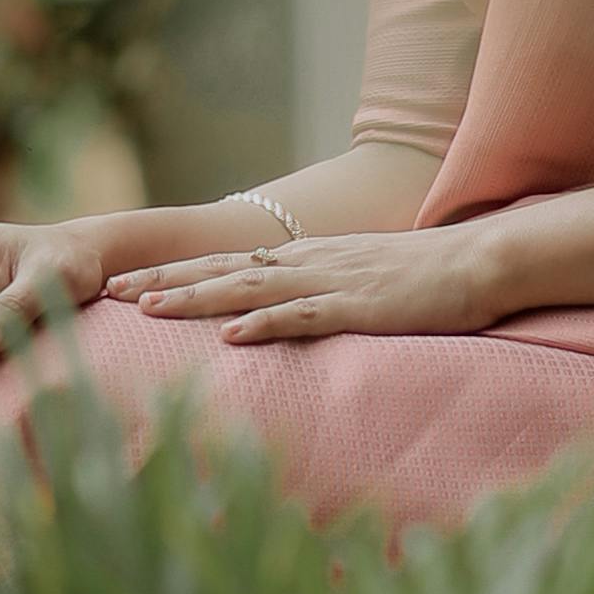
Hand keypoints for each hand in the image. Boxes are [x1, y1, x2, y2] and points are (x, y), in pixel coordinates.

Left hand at [128, 226, 509, 347]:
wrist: (482, 260)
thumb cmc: (429, 276)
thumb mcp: (363, 279)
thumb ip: (323, 290)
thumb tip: (285, 310)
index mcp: (309, 257)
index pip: (228, 260)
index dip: (177, 271)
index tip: (128, 280)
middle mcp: (310, 263)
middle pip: (224, 268)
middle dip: (166, 279)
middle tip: (111, 288)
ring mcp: (333, 282)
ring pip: (250, 288)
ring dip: (198, 298)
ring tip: (148, 307)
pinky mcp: (361, 307)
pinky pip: (304, 316)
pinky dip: (265, 324)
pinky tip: (231, 335)